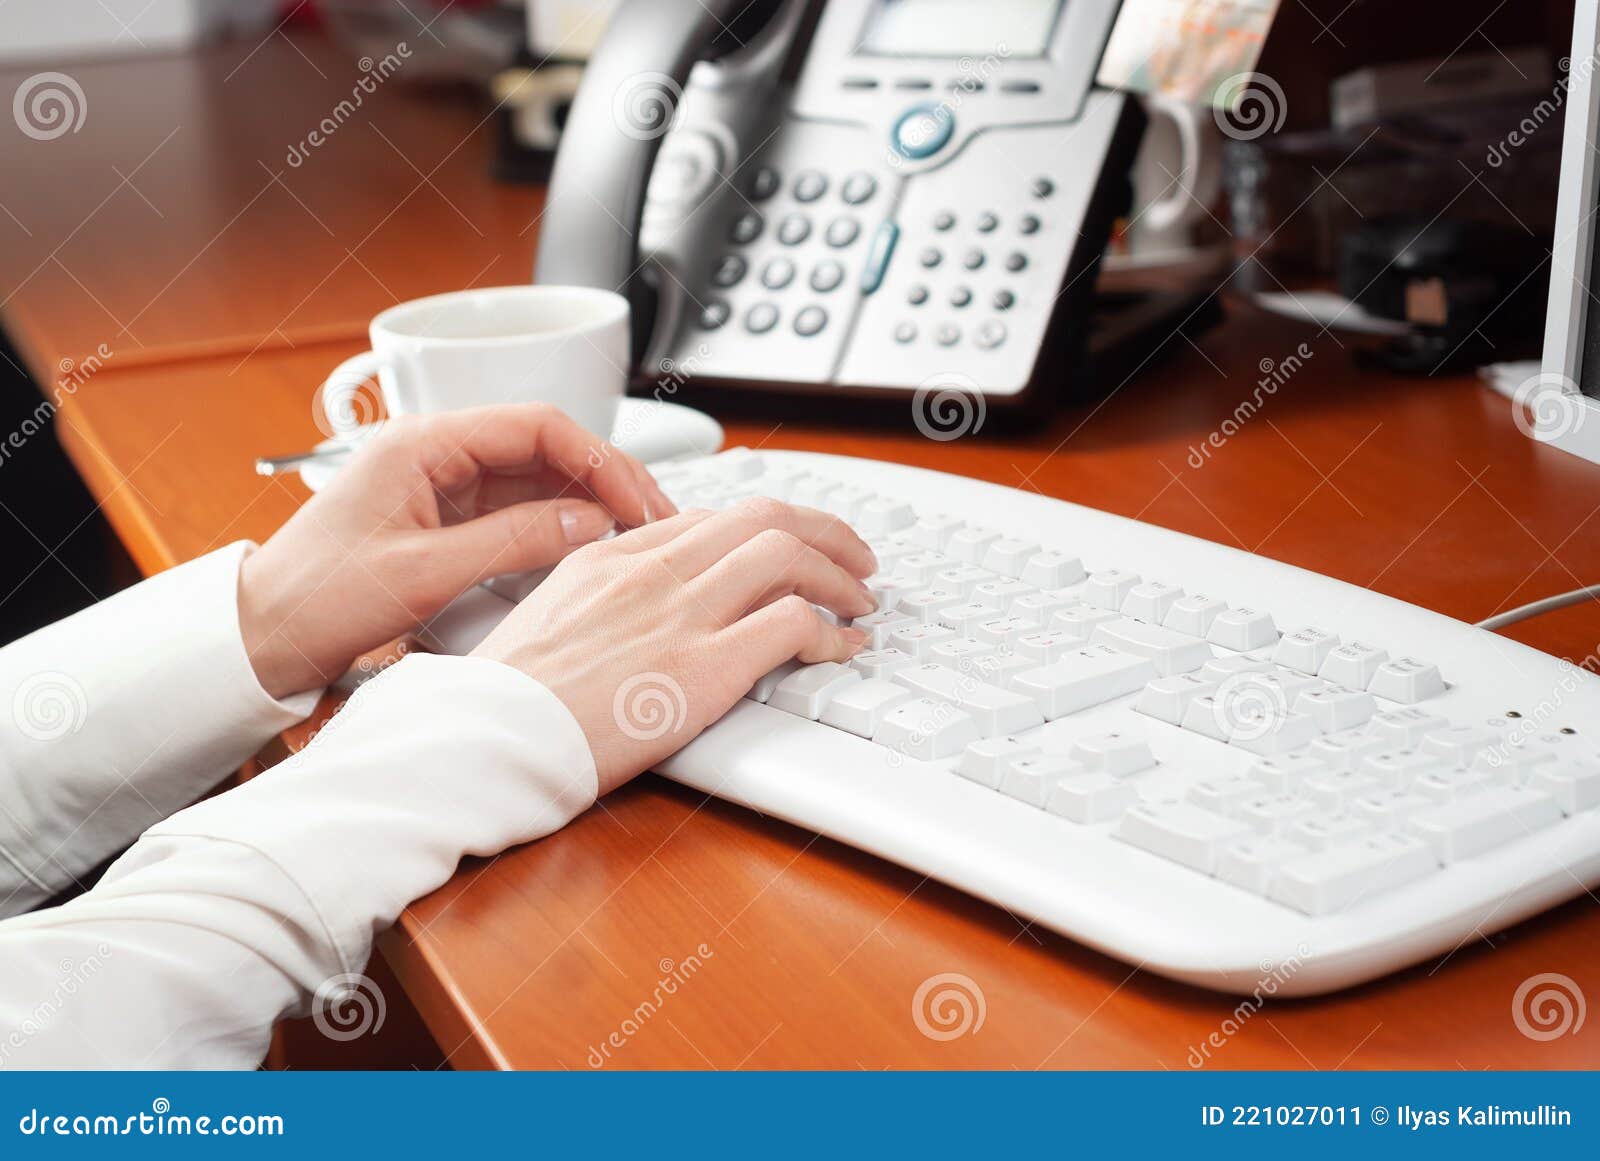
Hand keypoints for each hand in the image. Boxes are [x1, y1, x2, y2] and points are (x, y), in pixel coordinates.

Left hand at [240, 403, 674, 699]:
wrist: (262, 633)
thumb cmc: (318, 597)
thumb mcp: (425, 573)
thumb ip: (513, 542)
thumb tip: (588, 522)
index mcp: (424, 444)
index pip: (537, 425)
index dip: (599, 458)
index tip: (637, 497)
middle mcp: (436, 452)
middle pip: (545, 446)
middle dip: (605, 478)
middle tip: (654, 516)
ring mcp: (443, 484)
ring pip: (537, 477)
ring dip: (588, 501)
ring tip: (635, 533)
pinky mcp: (446, 517)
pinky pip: (518, 508)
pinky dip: (559, 524)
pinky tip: (590, 546)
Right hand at [473, 497, 877, 792]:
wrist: (490, 737)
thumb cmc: (508, 700)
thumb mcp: (546, 620)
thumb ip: (596, 599)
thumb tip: (628, 610)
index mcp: (610, 557)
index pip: (711, 520)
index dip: (767, 531)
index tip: (791, 549)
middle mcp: (653, 572)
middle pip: (764, 519)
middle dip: (824, 532)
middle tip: (856, 557)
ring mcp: (681, 614)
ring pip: (788, 556)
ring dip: (840, 575)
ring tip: (862, 600)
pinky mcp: (705, 668)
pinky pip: (793, 624)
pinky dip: (833, 631)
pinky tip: (844, 647)